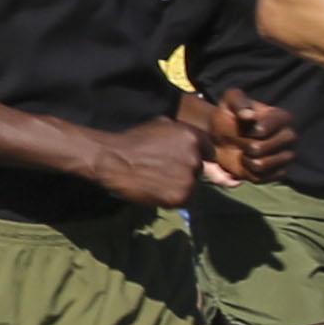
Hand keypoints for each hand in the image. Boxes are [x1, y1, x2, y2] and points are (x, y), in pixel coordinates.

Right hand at [79, 115, 207, 209]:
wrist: (114, 160)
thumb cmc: (133, 140)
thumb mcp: (161, 124)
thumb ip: (181, 133)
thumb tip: (192, 141)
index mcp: (193, 137)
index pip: (208, 151)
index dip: (196, 155)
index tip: (182, 160)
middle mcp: (195, 158)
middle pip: (198, 169)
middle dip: (186, 170)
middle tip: (165, 171)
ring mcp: (189, 179)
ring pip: (192, 185)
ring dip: (180, 185)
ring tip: (159, 182)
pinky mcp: (181, 197)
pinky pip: (183, 199)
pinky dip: (172, 197)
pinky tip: (156, 191)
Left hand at [199, 90, 300, 182]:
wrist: (224, 135)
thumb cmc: (231, 114)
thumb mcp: (230, 100)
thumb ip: (238, 101)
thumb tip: (248, 115)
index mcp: (283, 117)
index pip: (261, 130)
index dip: (245, 131)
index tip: (244, 124)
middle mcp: (290, 137)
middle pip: (259, 149)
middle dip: (242, 145)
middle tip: (241, 140)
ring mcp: (287, 156)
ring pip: (259, 165)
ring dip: (244, 160)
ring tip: (244, 151)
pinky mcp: (279, 173)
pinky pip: (259, 178)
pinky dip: (246, 172)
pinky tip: (246, 162)